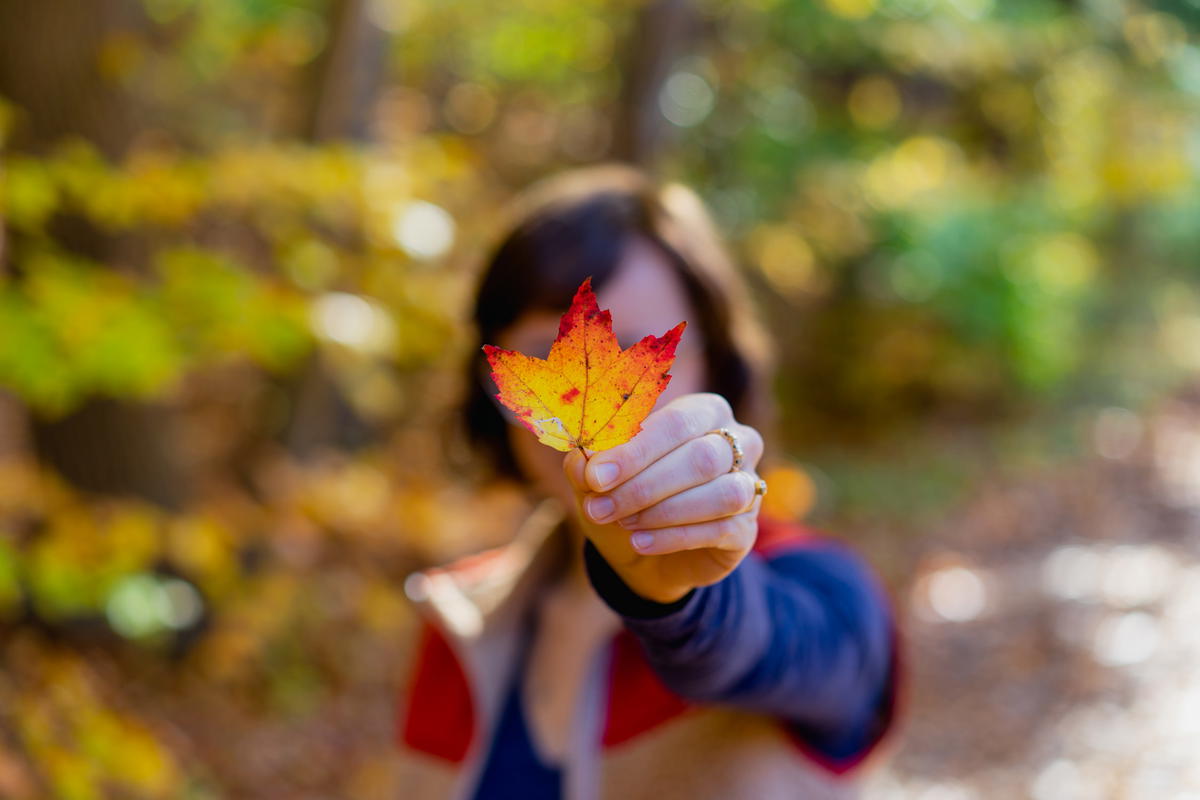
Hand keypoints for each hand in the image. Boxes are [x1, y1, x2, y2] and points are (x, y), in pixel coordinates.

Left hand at [563, 393, 764, 604]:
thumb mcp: (598, 481)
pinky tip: (641, 543)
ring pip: (721, 494)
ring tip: (624, 524)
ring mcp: (749, 485)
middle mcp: (737, 442)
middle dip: (644, 485)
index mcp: (702, 412)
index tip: (596, 476)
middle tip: (600, 507)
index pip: (674, 423)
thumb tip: (582, 461)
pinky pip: (722, 529)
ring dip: (663, 511)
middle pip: (702, 457)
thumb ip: (588, 465)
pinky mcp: (747, 529)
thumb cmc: (625, 498)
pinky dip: (675, 537)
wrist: (645, 554)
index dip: (635, 450)